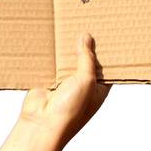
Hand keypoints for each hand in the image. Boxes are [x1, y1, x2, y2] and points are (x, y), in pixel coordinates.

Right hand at [19, 32, 109, 147]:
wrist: (42, 124)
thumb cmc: (70, 110)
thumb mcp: (86, 80)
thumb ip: (87, 58)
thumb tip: (87, 37)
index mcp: (98, 90)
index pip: (106, 68)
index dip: (107, 54)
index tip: (108, 36)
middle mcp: (83, 87)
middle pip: (86, 62)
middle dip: (86, 48)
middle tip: (89, 25)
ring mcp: (65, 85)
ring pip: (68, 62)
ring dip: (68, 50)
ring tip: (71, 27)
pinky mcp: (49, 82)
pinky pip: (52, 64)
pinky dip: (52, 55)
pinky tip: (53, 39)